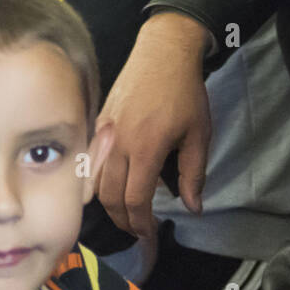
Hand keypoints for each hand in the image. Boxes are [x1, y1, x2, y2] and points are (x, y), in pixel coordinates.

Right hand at [96, 11, 213, 234]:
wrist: (163, 51)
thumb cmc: (185, 92)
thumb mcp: (198, 133)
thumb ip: (194, 173)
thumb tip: (193, 207)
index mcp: (144, 148)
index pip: (135, 201)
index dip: (142, 225)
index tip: (150, 238)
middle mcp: (117, 144)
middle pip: (111, 198)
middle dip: (124, 221)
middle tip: (140, 231)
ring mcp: (103, 133)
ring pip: (96, 183)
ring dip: (109, 205)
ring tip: (127, 214)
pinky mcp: (97, 123)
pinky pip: (91, 162)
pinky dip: (99, 182)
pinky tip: (113, 186)